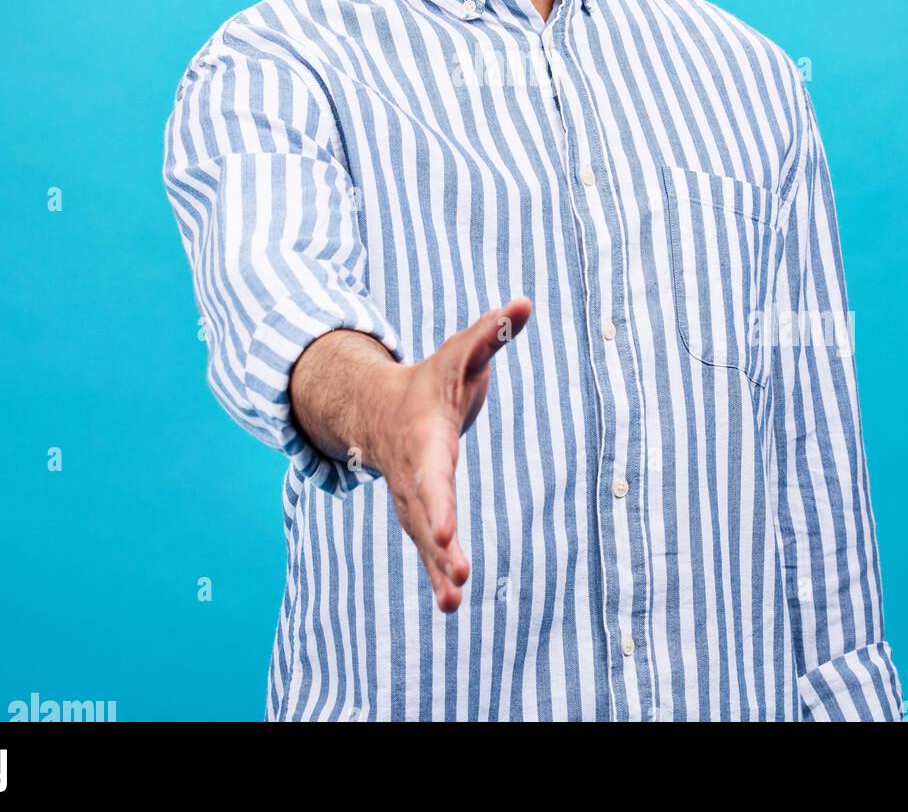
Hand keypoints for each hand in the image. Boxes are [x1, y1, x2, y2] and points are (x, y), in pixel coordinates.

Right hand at [371, 297, 531, 612]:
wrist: (381, 408)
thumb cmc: (432, 378)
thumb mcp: (461, 351)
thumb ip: (492, 332)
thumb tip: (525, 302)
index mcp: (425, 435)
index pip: (433, 471)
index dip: (440, 501)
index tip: (448, 532)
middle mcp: (414, 473)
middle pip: (425, 512)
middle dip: (438, 544)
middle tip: (457, 577)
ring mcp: (413, 497)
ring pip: (423, 536)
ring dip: (438, 568)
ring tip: (452, 605)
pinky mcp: (420, 513)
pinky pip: (427, 547)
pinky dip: (438, 573)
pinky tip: (451, 605)